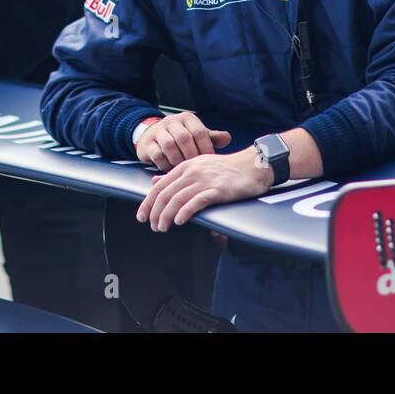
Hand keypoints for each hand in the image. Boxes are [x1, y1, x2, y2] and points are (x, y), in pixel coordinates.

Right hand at [136, 111, 230, 171]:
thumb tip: (227, 138)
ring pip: (169, 145)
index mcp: (187, 118)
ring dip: (178, 160)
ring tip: (183, 169)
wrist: (153, 136)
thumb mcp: (196, 135)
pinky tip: (170, 169)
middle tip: (196, 168)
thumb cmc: (180, 138)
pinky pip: (157, 154)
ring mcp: (158, 131)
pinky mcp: (147, 143)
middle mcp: (172, 121)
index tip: (209, 161)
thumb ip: (211, 137)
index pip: (199, 131)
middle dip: (191, 155)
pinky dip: (165, 164)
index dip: (206, 148)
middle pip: (184, 138)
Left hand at [136, 149, 269, 231]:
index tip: (142, 217)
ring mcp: (205, 180)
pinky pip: (197, 202)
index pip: (159, 186)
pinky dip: (185, 212)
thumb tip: (154, 181)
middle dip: (155, 212)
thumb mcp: (198, 165)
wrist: (253, 165)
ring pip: (178, 199)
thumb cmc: (226, 168)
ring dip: (166, 216)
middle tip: (153, 226)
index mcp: (186, 166)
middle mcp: (192, 172)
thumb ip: (176, 174)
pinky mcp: (218, 190)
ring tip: (162, 228)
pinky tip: (179, 221)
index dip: (148, 202)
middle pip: (165, 194)